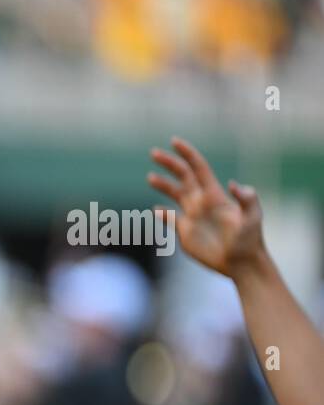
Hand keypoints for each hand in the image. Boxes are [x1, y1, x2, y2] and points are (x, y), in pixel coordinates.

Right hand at [147, 136, 265, 279]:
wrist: (242, 263)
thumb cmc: (250, 240)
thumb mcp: (253, 217)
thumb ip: (247, 199)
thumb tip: (232, 184)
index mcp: (214, 195)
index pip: (198, 169)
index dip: (187, 154)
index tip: (174, 142)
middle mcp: (202, 202)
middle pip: (183, 177)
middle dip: (169, 163)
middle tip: (153, 152)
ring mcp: (193, 216)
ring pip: (175, 195)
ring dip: (163, 185)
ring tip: (151, 177)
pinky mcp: (186, 232)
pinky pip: (170, 219)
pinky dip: (162, 214)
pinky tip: (155, 210)